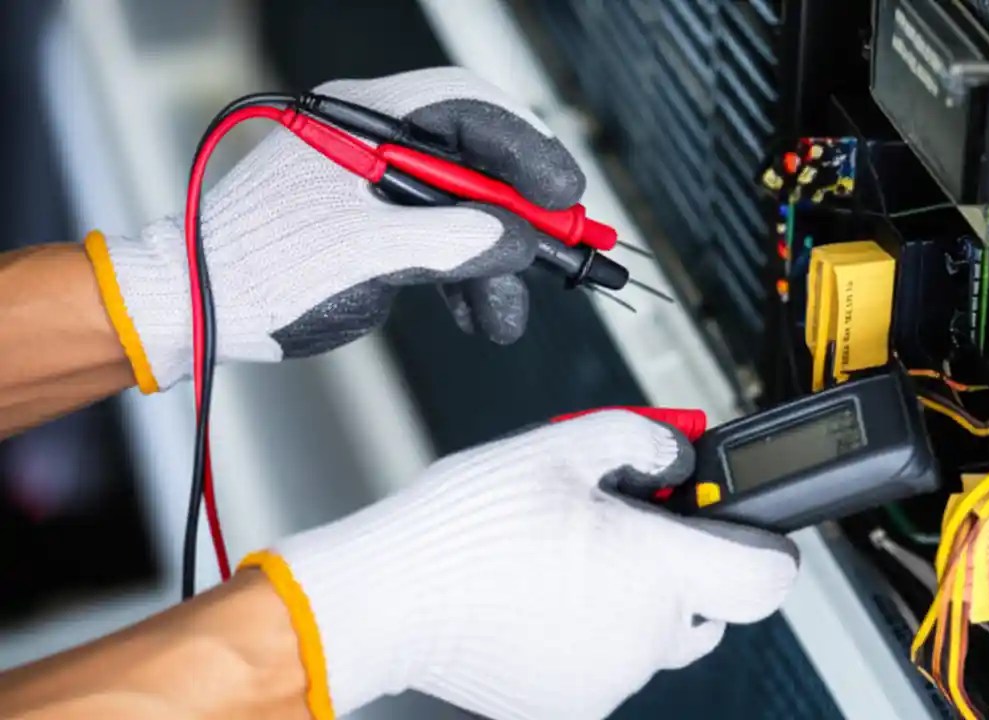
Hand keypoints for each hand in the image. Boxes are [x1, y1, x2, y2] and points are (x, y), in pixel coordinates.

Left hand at [86, 67, 583, 391]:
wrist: (199, 312)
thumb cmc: (256, 268)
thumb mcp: (366, 251)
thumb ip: (450, 239)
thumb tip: (517, 239)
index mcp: (362, 122)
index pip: (465, 108)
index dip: (525, 147)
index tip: (562, 193)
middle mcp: (374, 145)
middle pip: (475, 162)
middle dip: (518, 216)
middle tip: (558, 249)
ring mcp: (377, 187)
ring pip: (464, 211)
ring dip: (494, 264)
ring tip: (505, 317)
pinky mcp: (377, 227)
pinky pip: (442, 241)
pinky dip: (466, 278)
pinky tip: (481, 314)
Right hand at [242, 411, 799, 719]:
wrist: (385, 597)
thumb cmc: (464, 526)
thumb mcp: (562, 446)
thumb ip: (644, 440)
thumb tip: (676, 456)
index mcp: (656, 573)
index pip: (766, 579)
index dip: (766, 548)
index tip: (747, 534)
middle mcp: (643, 638)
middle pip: (699, 602)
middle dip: (668, 561)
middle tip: (611, 525)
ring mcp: (606, 682)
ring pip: (647, 634)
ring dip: (624, 598)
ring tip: (557, 559)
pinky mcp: (567, 707)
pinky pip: (602, 663)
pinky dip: (586, 633)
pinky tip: (535, 598)